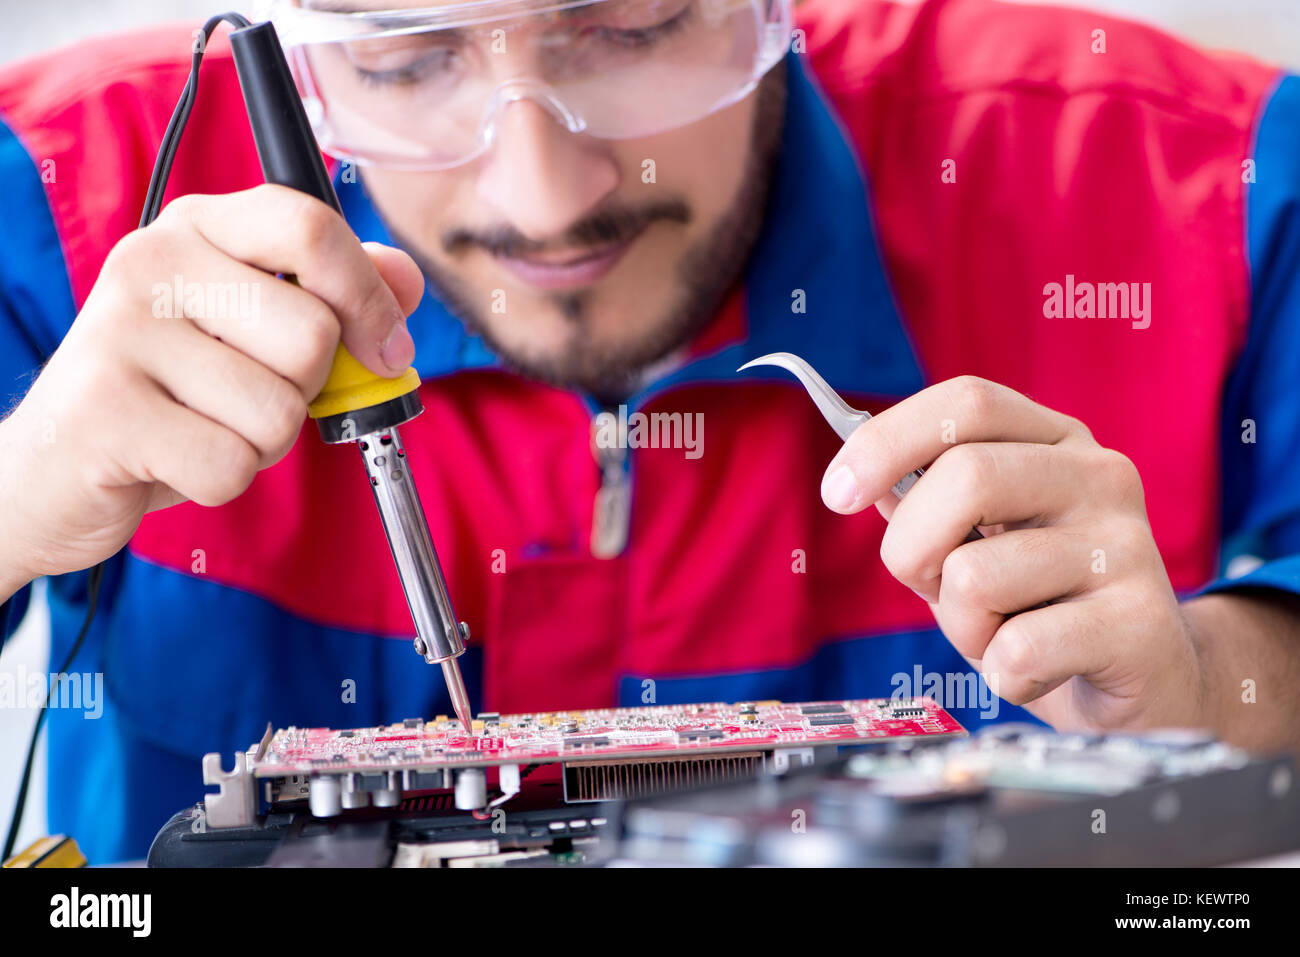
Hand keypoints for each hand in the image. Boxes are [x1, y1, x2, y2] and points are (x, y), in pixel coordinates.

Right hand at [0, 184, 424, 595]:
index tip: (386, 349)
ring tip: (203, 425)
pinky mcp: (105, 409)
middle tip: (245, 396)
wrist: (52, 466)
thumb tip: (406, 278)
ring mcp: (120, 331)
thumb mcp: (255, 334)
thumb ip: (336, 297)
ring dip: (262, 442)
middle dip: (305, 391)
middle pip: (312, 334)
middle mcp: (152, 262)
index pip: (311, 227)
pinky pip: (232, 464)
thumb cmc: (173, 395)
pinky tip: (173, 459)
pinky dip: (222, 480)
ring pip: (279, 410)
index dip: (369, 296)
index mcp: (198, 228)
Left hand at [821, 375, 1202, 732]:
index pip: (968, 403)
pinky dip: (1003, 674)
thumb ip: (924, 507)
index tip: (836, 492)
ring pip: (976, 576)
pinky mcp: (1141, 622)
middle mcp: (1100, 476)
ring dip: (963, 627)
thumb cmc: (1040, 607)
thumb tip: (861, 477)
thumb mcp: (974, 546)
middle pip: (966, 476)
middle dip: (912, 549)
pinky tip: (1038, 672)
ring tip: (1005, 634)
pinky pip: (1018, 648)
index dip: (888, 439)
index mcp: (1055, 441)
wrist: (1146, 686)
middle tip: (930, 587)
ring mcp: (1129, 546)